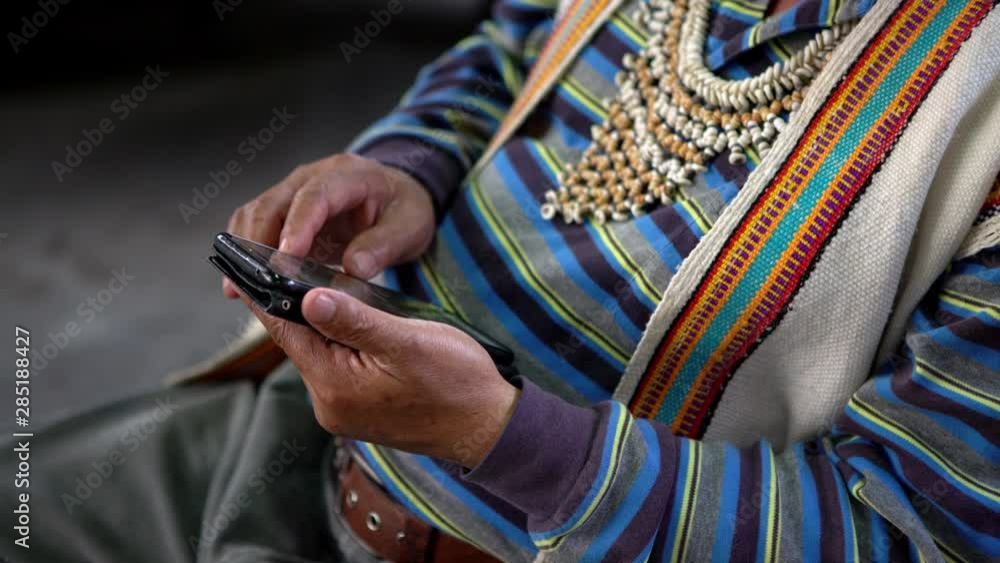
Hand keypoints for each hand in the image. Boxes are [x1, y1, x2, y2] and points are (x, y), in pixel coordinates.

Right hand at [223, 153, 434, 297]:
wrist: (397, 197)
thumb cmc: (404, 208)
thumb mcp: (409, 226)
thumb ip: (383, 246)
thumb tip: (353, 270)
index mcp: (347, 175)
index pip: (315, 197)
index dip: (298, 227)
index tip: (288, 257)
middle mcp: (312, 177)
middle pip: (273, 203)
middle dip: (260, 242)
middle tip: (257, 280)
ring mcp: (293, 192)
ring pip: (255, 213)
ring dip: (245, 248)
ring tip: (243, 287)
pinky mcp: (284, 213)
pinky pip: (255, 227)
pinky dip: (244, 253)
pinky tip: (242, 285)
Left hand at [241, 287, 519, 466]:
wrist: (488, 426)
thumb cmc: (456, 383)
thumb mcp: (406, 341)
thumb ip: (354, 320)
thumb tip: (307, 297)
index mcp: (335, 386)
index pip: (285, 332)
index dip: (264, 296)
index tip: (242, 268)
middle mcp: (330, 403)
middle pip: (300, 342)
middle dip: (295, 306)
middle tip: (287, 265)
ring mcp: (345, 410)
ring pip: (319, 353)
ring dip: (322, 323)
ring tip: (322, 287)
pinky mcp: (360, 409)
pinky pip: (337, 367)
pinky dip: (339, 342)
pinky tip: (352, 321)